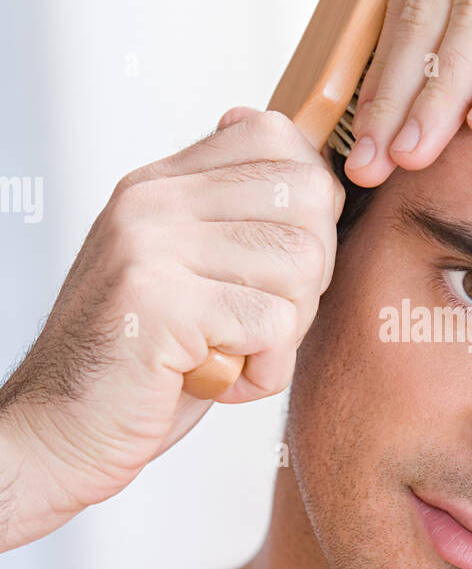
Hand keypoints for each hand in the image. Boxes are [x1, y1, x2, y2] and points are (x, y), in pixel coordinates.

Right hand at [0, 107, 343, 548]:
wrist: (60, 431)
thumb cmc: (138, 365)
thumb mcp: (188, 272)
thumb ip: (238, 222)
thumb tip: (315, 175)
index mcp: (162, 185)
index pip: (275, 137)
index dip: (310, 203)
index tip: (283, 262)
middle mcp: (153, 202)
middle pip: (306, 199)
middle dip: (311, 273)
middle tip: (266, 322)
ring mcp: (152, 246)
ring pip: (301, 263)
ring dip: (288, 329)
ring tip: (239, 352)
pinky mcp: (161, 303)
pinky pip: (275, 323)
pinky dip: (267, 369)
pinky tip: (225, 379)